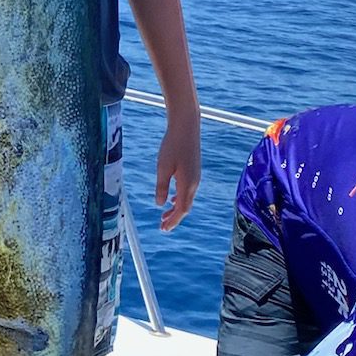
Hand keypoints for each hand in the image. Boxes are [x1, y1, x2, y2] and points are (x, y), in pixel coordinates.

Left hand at [156, 112, 201, 231]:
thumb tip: (160, 204)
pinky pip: (188, 191)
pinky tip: (172, 199)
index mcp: (187, 184)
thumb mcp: (163, 167)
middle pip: (185, 207)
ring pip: (187, 199)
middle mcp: (194, 183)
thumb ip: (162, 187)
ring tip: (164, 215)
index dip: (173, 221)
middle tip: (162, 226)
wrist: (186, 126)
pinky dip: (180, 199)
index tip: (163, 229)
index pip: (181, 210)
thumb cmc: (172, 145)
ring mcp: (196, 176)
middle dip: (174, 218)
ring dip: (176, 209)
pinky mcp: (194, 170)